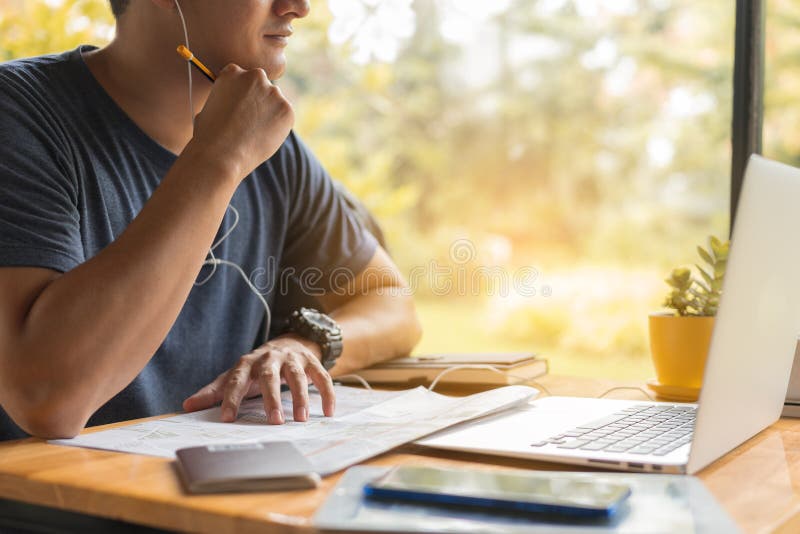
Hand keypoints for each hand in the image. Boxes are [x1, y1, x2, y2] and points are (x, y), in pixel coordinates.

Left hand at [182, 335, 334, 423]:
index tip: (226, 419)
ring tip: (301, 419)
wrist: (289, 342)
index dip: (230, 398)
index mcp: (247, 364)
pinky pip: (321, 376)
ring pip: (297, 375)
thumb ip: (214, 391)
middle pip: (269, 376)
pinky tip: (328, 412)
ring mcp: (292, 359)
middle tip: (275, 422)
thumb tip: (187, 406)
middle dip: (272, 399)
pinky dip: (326, 393)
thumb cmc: (257, 367)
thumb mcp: (236, 376)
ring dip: (301, 397)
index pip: (236, 380)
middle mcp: (269, 358)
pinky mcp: (311, 361)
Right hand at [188, 63, 293, 181]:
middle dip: (259, 99)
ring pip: (275, 101)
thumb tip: (233, 104)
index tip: (239, 106)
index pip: (244, 77)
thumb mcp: (209, 107)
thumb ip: (225, 98)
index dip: (242, 93)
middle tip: (250, 120)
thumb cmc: (209, 135)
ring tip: (254, 132)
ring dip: (269, 112)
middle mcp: (255, 76)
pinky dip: (279, 126)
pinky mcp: (287, 109)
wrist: (222, 153)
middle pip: (262, 85)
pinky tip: (264, 136)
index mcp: (233, 72)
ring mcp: (273, 92)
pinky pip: (285, 116)